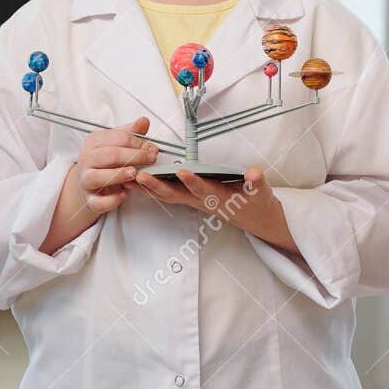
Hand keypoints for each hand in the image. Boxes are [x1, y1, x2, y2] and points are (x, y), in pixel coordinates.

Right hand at [39, 117, 157, 253]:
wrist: (88, 185)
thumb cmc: (107, 161)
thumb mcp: (117, 144)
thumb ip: (131, 133)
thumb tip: (144, 121)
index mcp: (94, 142)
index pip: (117, 138)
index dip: (137, 142)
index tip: (152, 148)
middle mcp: (86, 160)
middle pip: (109, 155)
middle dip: (134, 156)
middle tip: (151, 158)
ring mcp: (86, 181)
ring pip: (98, 177)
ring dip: (119, 175)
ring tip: (135, 173)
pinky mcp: (90, 200)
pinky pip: (99, 202)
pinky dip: (112, 199)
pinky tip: (124, 194)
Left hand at [133, 165, 293, 251]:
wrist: (252, 217)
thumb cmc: (255, 201)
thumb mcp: (261, 192)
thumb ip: (257, 183)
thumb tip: (255, 174)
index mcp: (219, 197)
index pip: (203, 189)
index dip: (193, 181)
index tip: (182, 171)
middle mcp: (201, 200)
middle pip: (175, 195)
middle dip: (157, 186)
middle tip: (140, 176)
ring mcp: (192, 201)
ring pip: (165, 196)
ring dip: (146, 189)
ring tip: (128, 178)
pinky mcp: (188, 199)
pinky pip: (164, 195)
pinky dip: (148, 190)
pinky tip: (133, 182)